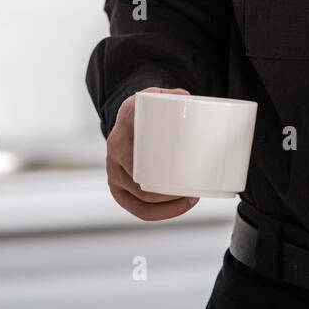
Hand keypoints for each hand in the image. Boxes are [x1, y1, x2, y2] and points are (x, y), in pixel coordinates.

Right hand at [105, 87, 199, 219]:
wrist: (129, 118)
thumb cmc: (144, 111)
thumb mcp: (152, 97)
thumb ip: (169, 95)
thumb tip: (185, 97)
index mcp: (120, 136)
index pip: (133, 162)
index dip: (156, 177)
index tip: (182, 178)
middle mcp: (114, 157)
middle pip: (140, 188)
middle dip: (168, 196)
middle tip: (194, 191)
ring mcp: (115, 175)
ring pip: (139, 202)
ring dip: (166, 208)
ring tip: (190, 199)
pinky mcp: (120, 188)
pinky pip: (136, 209)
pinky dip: (158, 214)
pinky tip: (175, 209)